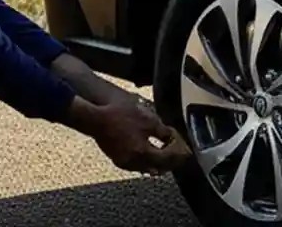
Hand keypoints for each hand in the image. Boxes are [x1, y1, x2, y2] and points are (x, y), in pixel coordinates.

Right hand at [66, 97, 193, 173]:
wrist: (95, 117)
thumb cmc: (119, 115)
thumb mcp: (147, 119)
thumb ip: (162, 131)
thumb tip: (171, 137)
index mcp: (143, 153)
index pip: (168, 158)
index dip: (179, 152)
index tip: (186, 148)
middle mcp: (134, 162)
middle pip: (159, 167)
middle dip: (171, 159)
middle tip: (180, 151)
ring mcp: (124, 162)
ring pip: (148, 167)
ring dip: (159, 160)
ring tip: (167, 150)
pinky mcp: (117, 158)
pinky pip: (137, 164)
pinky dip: (147, 159)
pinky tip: (150, 150)